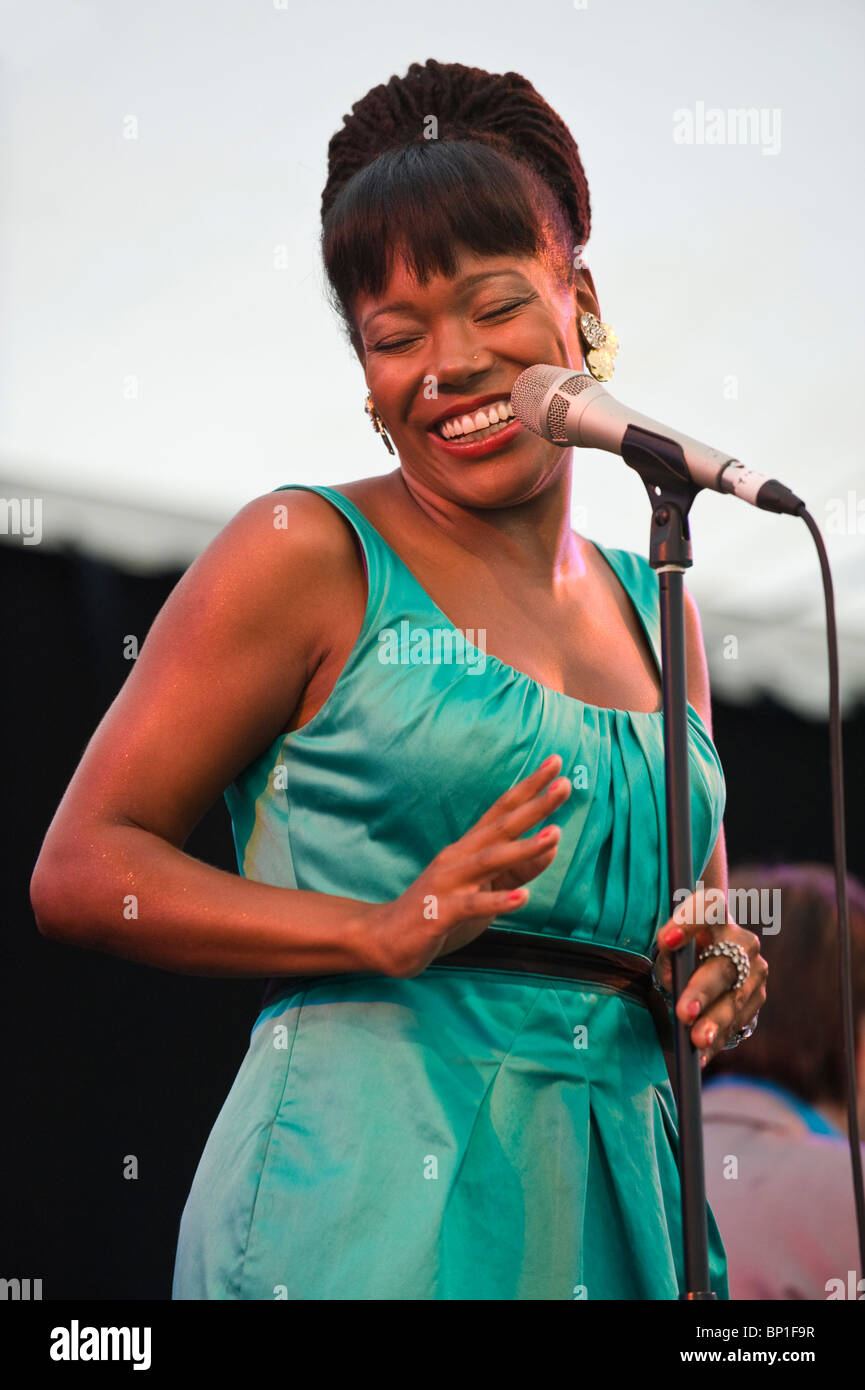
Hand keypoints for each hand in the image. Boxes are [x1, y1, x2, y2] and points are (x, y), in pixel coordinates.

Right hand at [368, 754, 571, 978]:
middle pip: (501, 827)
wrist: (387, 939)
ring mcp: (448, 883)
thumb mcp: (485, 887)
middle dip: (535, 805)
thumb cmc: (441, 908)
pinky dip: (498, 901)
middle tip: (565, 785)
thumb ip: (516, 869)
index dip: (529, 788)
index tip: (556, 763)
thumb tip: (551, 846)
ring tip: (555, 834)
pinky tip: (523, 898)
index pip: (503, 811)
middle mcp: (458, 857)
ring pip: (490, 861)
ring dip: (523, 847)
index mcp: (469, 847)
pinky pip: (472, 906)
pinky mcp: (439, 913)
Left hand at [652, 887, 767, 1064]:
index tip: (666, 940)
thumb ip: (669, 951)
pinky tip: (700, 1057)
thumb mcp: (671, 946)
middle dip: (701, 991)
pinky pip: (737, 1023)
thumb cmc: (684, 949)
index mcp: (716, 914)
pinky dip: (717, 1041)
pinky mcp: (757, 997)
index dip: (689, 922)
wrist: (712, 963)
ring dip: (714, 1022)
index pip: (707, 908)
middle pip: (723, 965)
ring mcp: (755, 970)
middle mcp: (742, 941)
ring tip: (696, 1041)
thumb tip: (672, 967)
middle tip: (682, 1012)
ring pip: (734, 999)